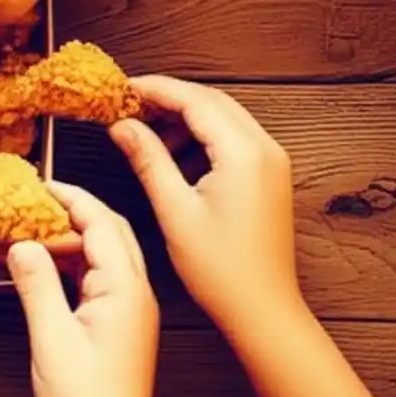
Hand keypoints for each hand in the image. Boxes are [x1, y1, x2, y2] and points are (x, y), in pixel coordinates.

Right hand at [9, 183, 157, 396]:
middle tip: (40, 204)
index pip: (103, 224)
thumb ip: (36, 286)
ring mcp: (132, 311)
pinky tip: (50, 272)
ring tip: (36, 239)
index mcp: (126, 291)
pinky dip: (76, 266)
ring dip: (74, 241)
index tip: (45, 186)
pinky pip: (102, 279)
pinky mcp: (123, 326)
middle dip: (77, 212)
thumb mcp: (52, 339)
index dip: (73, 198)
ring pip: (107, 256)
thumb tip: (23, 246)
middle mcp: (137, 296)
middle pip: (112, 233)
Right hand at [109, 75, 297, 332]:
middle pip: (212, 102)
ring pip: (223, 119)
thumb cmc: (222, 269)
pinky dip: (202, 139)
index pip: (195, 100)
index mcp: (244, 154)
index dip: (156, 89)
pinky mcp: (269, 177)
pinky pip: (233, 140)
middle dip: (170, 100)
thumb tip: (123, 127)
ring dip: (185, 120)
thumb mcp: (174, 210)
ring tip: (149, 138)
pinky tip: (175, 160)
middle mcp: (265, 150)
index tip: (124, 89)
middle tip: (130, 107)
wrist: (262, 307)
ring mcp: (272, 162)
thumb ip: (148, 160)